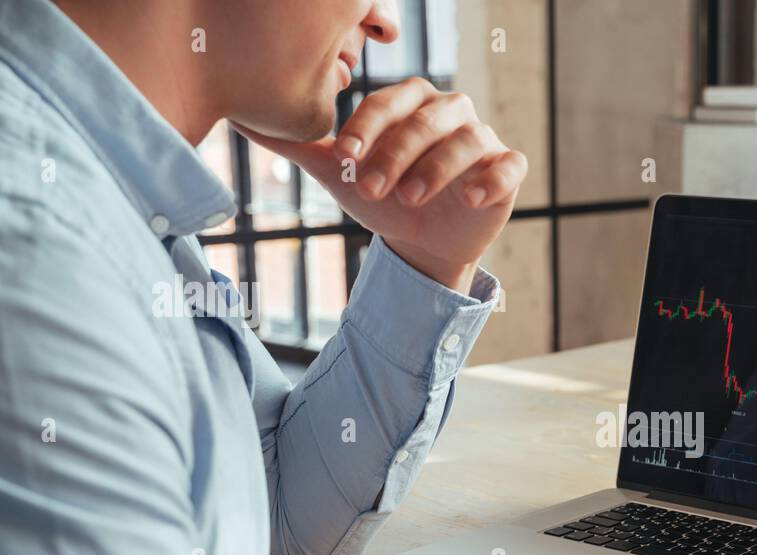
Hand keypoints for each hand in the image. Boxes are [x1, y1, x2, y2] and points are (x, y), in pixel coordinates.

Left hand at [234, 79, 526, 292]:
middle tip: (369, 187)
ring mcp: (483, 140)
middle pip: (428, 119)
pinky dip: (493, 178)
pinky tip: (471, 198)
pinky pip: (510, 165)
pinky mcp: (508, 172)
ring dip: (436, 169)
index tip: (343, 155)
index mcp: (412, 103)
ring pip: (466, 140)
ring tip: (408, 198)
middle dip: (396, 152)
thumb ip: (298, 144)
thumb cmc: (383, 197)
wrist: (422, 245)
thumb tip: (240, 119)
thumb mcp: (338, 172)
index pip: (392, 100)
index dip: (367, 125)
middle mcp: (451, 113)